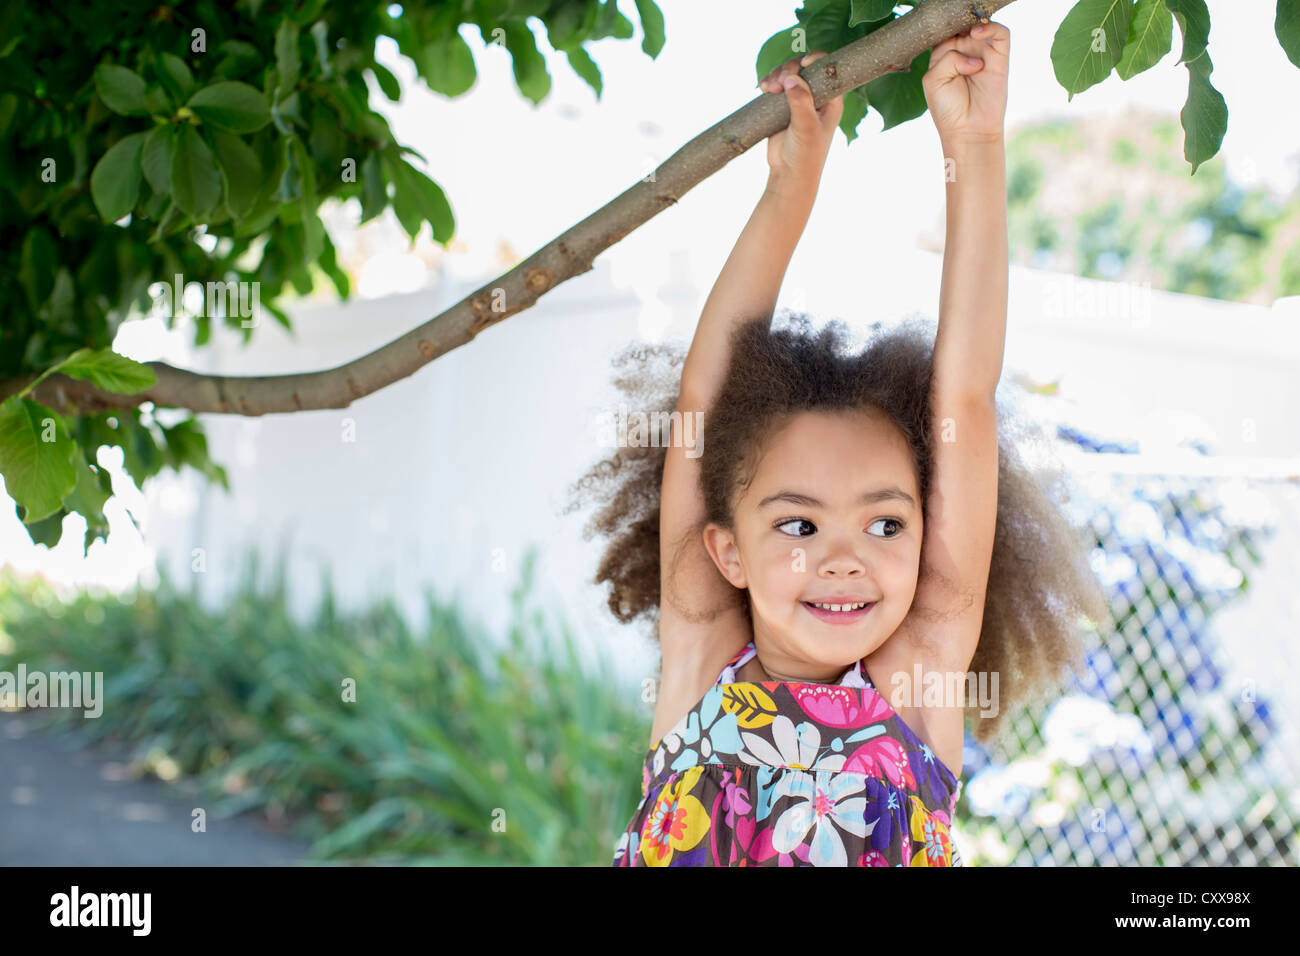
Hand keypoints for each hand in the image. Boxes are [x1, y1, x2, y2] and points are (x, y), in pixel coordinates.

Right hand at [758, 50, 843, 188]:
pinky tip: (762, 89)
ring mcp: (798, 101)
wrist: (789, 174)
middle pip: (803, 68)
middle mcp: (816, 97)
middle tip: (780, 81)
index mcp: (831, 100)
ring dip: (776, 75)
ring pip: (787, 75)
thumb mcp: (806, 128)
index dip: (814, 60)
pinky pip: (775, 86)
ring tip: (768, 88)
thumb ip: (801, 102)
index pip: (826, 69)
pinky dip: (768, 83)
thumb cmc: (805, 154)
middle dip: (789, 69)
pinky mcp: (782, 107)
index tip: (802, 64)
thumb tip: (792, 79)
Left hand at [923, 20, 1008, 146]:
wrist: (968, 130)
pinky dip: (990, 27)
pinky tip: (976, 34)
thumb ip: (947, 58)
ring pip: (981, 22)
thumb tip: (974, 58)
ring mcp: (982, 51)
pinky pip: (1000, 33)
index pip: (944, 27)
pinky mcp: (1000, 58)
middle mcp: (964, 49)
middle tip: (954, 18)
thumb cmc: (947, 108)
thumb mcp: (933, 80)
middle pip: (963, 20)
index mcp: (943, 53)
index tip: (937, 20)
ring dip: (973, 23)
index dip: (942, 22)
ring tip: (967, 34)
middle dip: (958, 17)